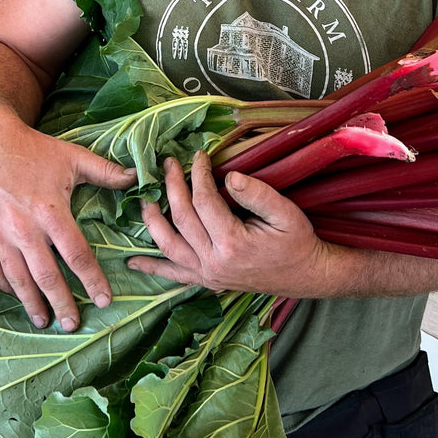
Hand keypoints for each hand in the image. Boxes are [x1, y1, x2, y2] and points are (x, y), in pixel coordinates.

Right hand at [0, 114, 135, 331]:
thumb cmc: (34, 151)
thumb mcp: (73, 157)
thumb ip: (106, 172)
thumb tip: (138, 177)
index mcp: (50, 212)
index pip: (76, 254)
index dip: (92, 279)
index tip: (105, 299)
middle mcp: (25, 229)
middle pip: (46, 275)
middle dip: (61, 302)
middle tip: (74, 324)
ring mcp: (2, 235)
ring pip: (18, 278)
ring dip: (31, 302)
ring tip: (44, 322)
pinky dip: (6, 286)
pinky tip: (17, 298)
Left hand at [128, 151, 333, 296]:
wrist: (305, 275)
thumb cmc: (297, 242)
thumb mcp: (286, 213)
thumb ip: (258, 194)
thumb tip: (229, 177)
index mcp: (232, 243)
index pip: (204, 200)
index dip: (198, 174)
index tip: (198, 155)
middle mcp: (214, 262)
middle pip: (181, 218)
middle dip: (172, 186)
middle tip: (168, 164)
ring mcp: (207, 275)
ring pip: (168, 245)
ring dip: (152, 220)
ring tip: (144, 198)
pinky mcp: (206, 281)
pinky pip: (173, 275)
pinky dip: (152, 267)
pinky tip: (132, 261)